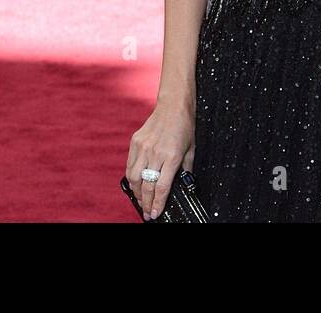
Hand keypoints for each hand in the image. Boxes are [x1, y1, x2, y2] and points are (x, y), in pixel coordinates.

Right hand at [125, 99, 194, 219]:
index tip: (154, 214)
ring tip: (141, 200)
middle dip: (146, 202)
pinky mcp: (135, 142)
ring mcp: (143, 147)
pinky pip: (130, 165)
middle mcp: (156, 153)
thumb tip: (182, 184)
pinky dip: (131, 177)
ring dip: (136, 192)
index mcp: (172, 156)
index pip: (162, 187)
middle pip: (147, 185)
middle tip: (147, 212)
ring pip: (134, 178)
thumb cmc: (184, 126)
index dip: (158, 204)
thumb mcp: (191, 150)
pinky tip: (135, 183)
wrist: (173, 106)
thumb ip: (185, 169)